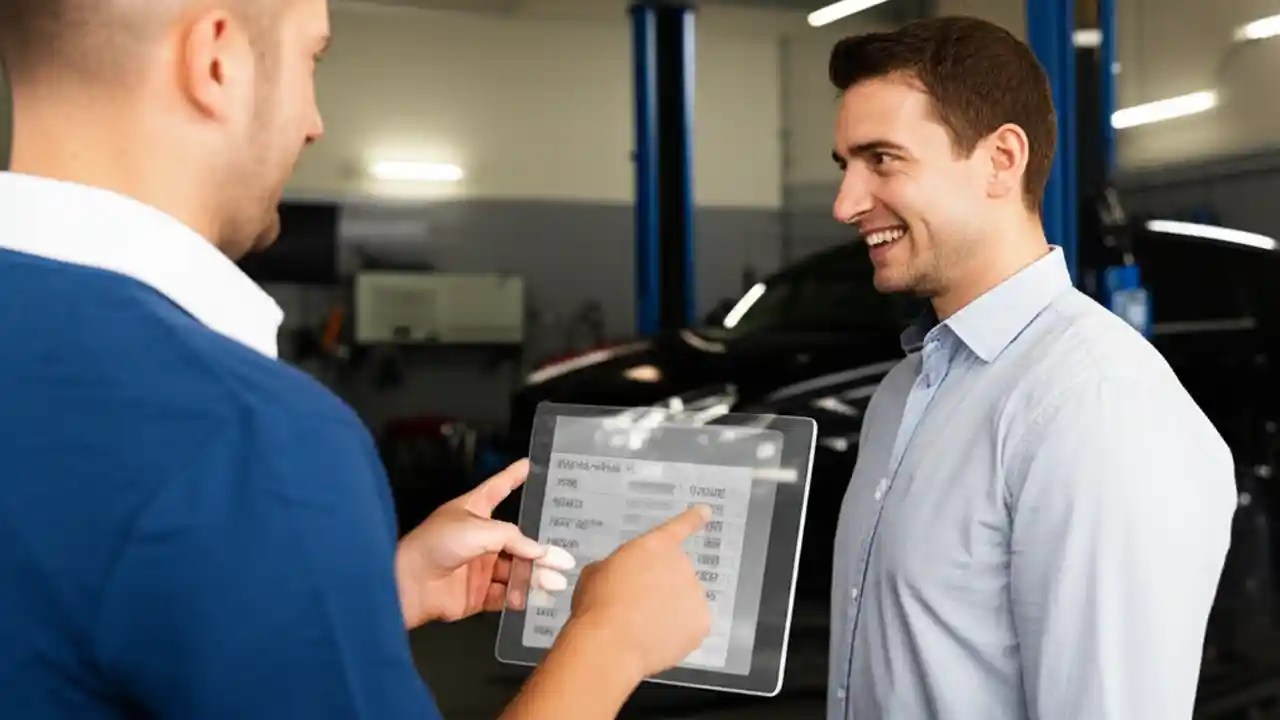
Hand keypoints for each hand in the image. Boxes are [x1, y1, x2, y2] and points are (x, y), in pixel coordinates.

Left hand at [395, 459, 574, 627]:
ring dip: (535, 576)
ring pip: (515, 571)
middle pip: (517, 541)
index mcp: (473, 510)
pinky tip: (533, 598)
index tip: (528, 464)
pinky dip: (519, 596)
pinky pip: (504, 594)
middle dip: (541, 551)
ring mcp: (478, 566)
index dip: (513, 476)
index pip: (498, 488)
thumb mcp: (480, 529)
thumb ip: (514, 538)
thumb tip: (539, 552)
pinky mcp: (476, 593)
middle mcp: (478, 537)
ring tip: (556, 583)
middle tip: (564, 560)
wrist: (409, 583)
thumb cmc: (438, 544)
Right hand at [565, 505, 712, 679]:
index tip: (706, 511)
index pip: (678, 527)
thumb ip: (617, 569)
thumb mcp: (596, 574)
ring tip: (642, 628)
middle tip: (636, 607)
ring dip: (669, 610)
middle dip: (662, 586)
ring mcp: (695, 594)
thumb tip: (623, 580)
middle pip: (675, 573)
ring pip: (683, 601)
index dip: (692, 519)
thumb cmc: (596, 605)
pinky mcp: (702, 622)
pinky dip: (677, 633)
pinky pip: (690, 626)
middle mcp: (681, 564)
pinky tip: (656, 640)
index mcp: (654, 547)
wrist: (610, 645)